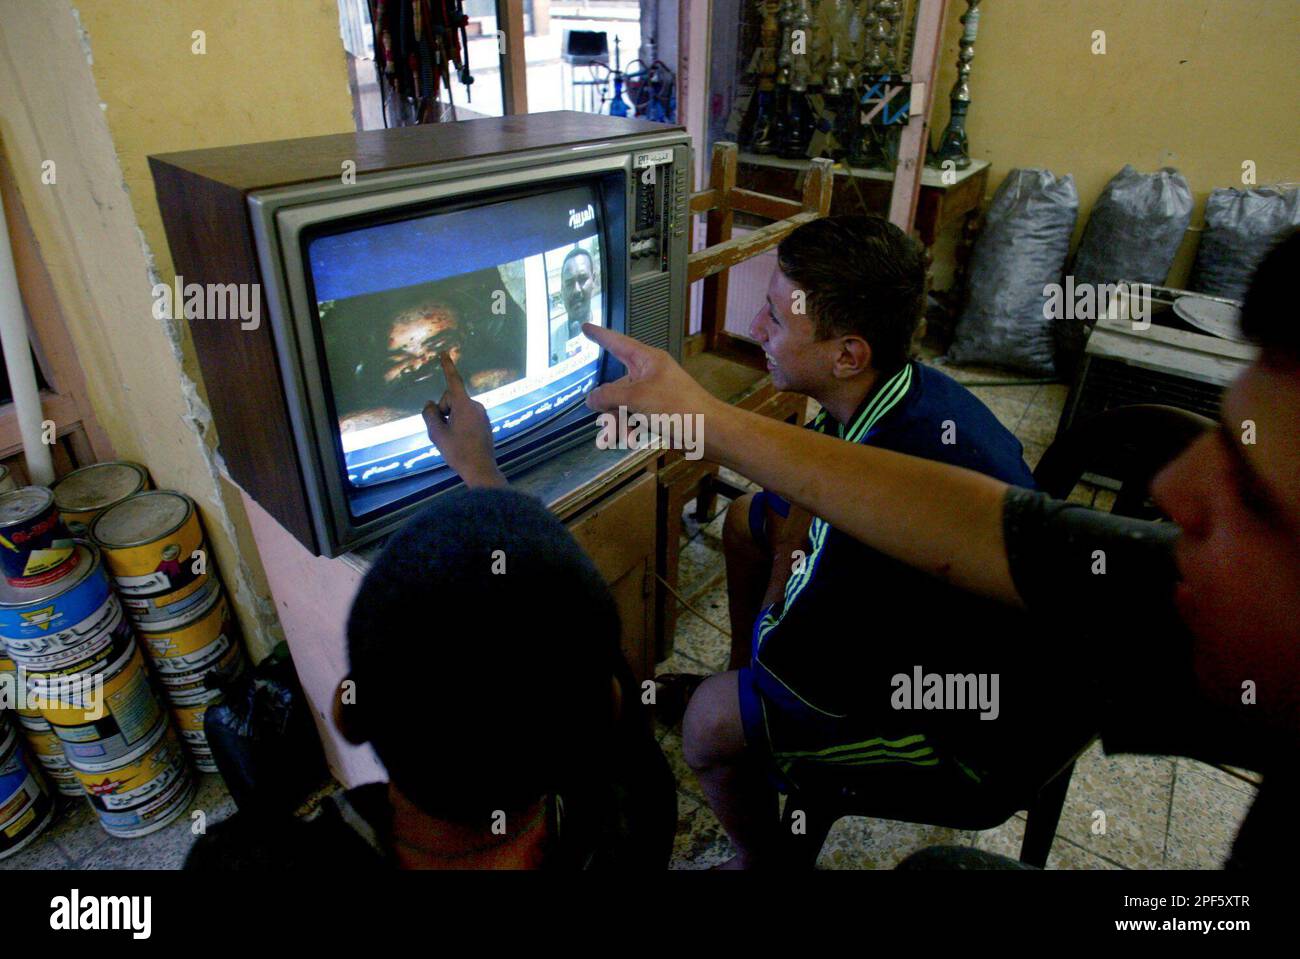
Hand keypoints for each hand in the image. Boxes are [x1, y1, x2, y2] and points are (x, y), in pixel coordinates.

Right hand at [422, 352, 506, 488]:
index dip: (447, 367)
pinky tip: (460, 441)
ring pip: (458, 410)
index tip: (444, 353)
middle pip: (451, 400)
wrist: (480, 469)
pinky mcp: (485, 423)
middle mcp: (476, 406)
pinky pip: (466, 418)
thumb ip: (430, 415)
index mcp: (465, 405)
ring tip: (452, 439)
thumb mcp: (437, 433)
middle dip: (443, 411)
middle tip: (443, 432)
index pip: (453, 381)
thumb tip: (430, 406)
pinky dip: (459, 425)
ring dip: (451, 419)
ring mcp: (482, 415)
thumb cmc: (458, 451)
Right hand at [582, 324, 721, 422]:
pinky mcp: (658, 412)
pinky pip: (634, 416)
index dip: (600, 335)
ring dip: (619, 420)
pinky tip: (632, 437)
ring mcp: (654, 394)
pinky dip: (630, 427)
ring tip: (624, 434)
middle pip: (616, 384)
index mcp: (648, 361)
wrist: (707, 432)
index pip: (618, 343)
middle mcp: (650, 374)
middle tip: (608, 418)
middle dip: (610, 404)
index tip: (586, 327)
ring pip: (623, 404)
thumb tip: (591, 398)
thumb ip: (609, 395)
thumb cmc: (679, 407)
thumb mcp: (638, 398)